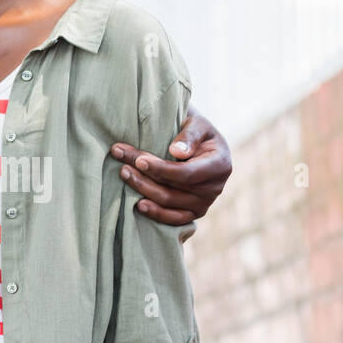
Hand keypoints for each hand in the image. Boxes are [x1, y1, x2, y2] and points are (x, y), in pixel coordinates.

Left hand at [111, 104, 231, 225]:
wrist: (198, 142)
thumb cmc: (196, 130)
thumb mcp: (197, 123)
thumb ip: (189, 135)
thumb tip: (177, 152)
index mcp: (219, 165)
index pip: (186, 173)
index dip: (161, 169)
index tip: (139, 161)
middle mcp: (215, 188)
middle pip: (173, 189)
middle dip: (144, 177)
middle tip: (122, 165)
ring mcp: (204, 203)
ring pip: (169, 202)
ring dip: (143, 190)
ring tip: (124, 174)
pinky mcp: (193, 212)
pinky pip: (174, 219)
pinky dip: (156, 213)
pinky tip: (138, 204)